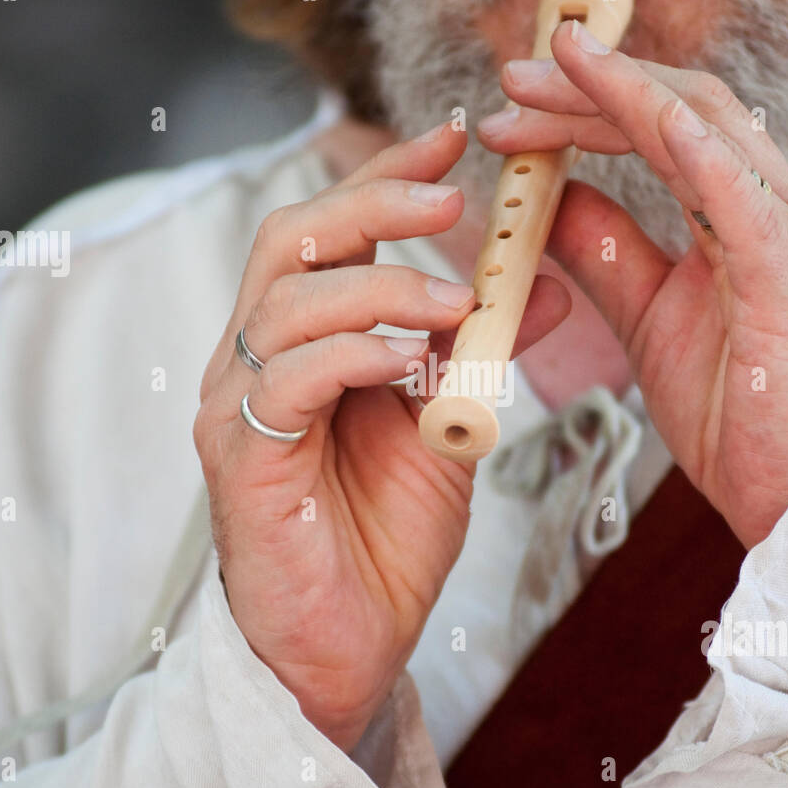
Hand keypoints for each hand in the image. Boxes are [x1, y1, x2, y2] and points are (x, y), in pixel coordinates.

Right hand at [193, 123, 568, 750]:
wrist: (350, 648)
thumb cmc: (385, 538)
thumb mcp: (449, 427)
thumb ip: (481, 357)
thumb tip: (548, 290)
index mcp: (302, 342)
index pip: (328, 233)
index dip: (384, 180)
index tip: (452, 140)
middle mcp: (256, 361)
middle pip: (290, 242)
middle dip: (372, 207)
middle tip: (450, 200)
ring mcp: (239, 407)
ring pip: (287, 303)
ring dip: (382, 287)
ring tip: (457, 302)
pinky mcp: (240, 458)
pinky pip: (286, 380)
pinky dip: (352, 355)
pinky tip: (408, 362)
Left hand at [477, 21, 787, 547]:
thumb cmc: (740, 411)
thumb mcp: (650, 318)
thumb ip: (608, 256)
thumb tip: (554, 202)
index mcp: (744, 214)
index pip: (666, 127)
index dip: (591, 105)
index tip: (515, 108)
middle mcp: (775, 207)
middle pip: (682, 109)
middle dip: (593, 86)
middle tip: (513, 77)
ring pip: (708, 132)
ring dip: (625, 96)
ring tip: (554, 71)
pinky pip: (747, 202)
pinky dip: (702, 154)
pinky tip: (656, 121)